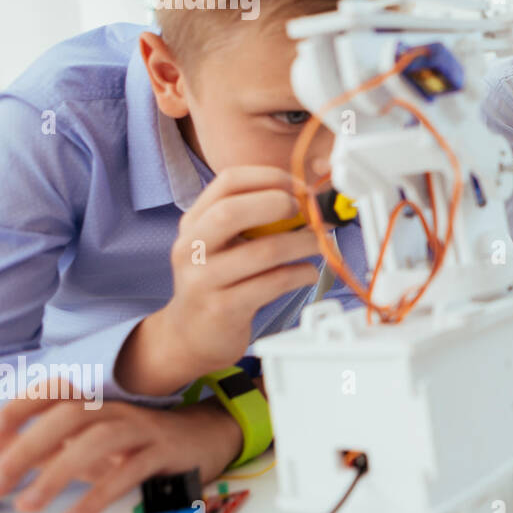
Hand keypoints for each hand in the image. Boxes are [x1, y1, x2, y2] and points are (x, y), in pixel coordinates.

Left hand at [0, 386, 242, 512]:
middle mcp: (116, 409)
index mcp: (95, 402)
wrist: (207, 437)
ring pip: (97, 441)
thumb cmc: (141, 442)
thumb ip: (52, 449)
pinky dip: (98, 496)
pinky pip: (129, 471)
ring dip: (57, 474)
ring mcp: (142, 428)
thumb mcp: (91, 444)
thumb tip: (6, 458)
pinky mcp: (164, 452)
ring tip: (28, 505)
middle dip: (26, 449)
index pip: (48, 397)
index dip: (15, 413)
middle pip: (67, 417)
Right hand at [117, 166, 323, 395]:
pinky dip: (300, 273)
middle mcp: (191, 247)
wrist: (191, 335)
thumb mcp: (225, 242)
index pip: (228, 181)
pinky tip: (308, 273)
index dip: (271, 177)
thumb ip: (257, 217)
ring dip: (303, 243)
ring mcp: (203, 280)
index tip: (301, 187)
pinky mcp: (223, 309)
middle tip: (309, 212)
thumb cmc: (220, 281)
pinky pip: (272, 284)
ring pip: (261, 251)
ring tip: (320, 243)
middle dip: (279, 204)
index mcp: (194, 221)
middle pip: (231, 212)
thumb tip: (311, 197)